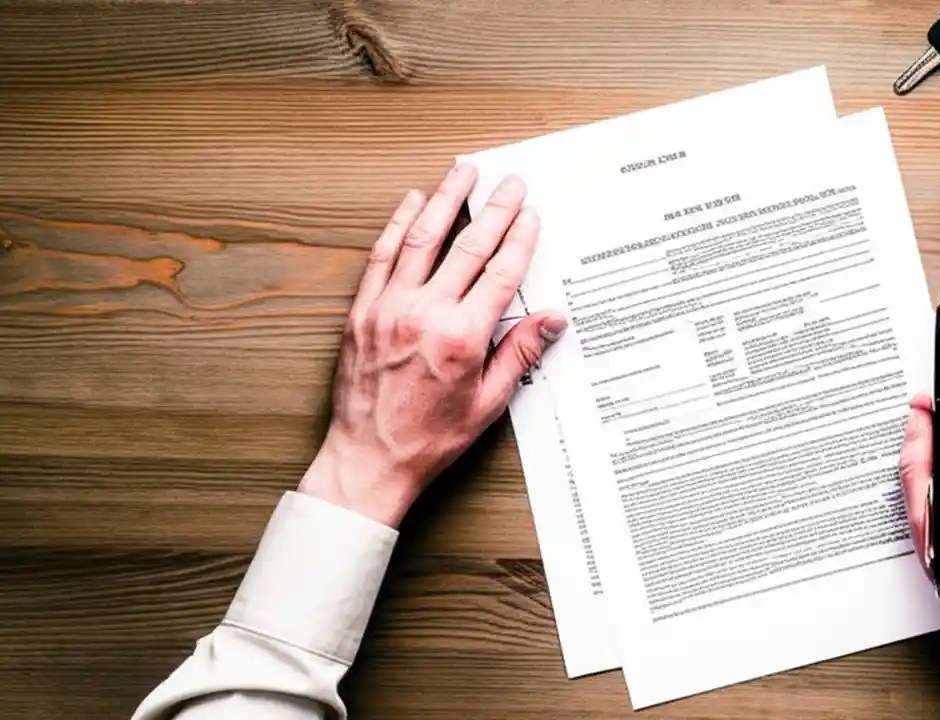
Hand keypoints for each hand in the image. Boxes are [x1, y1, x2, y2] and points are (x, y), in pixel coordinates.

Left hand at [298, 164, 565, 527]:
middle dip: (494, 209)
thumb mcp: (488, 403)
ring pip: (422, 239)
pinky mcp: (362, 312)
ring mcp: (390, 309)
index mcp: (462, 338)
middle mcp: (426, 314)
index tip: (531, 215)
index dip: (520, 239)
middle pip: (468, 247)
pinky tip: (411, 202)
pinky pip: (382, 256)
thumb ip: (519, 353)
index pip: (500, 273)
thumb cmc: (430, 439)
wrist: (369, 460)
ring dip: (446, 200)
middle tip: (510, 183)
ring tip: (463, 172)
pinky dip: (398, 225)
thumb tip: (553, 320)